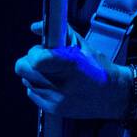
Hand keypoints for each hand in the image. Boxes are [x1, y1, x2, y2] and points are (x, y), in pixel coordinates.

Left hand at [15, 36, 130, 120]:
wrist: (112, 95)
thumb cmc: (98, 67)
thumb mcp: (83, 45)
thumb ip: (59, 32)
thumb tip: (35, 26)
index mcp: (71, 64)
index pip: (36, 59)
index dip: (35, 52)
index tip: (42, 49)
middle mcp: (62, 84)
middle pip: (23, 70)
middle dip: (30, 62)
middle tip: (43, 60)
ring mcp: (56, 99)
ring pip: (26, 81)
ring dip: (34, 75)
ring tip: (52, 73)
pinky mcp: (53, 109)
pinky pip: (32, 94)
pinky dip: (38, 87)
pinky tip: (53, 85)